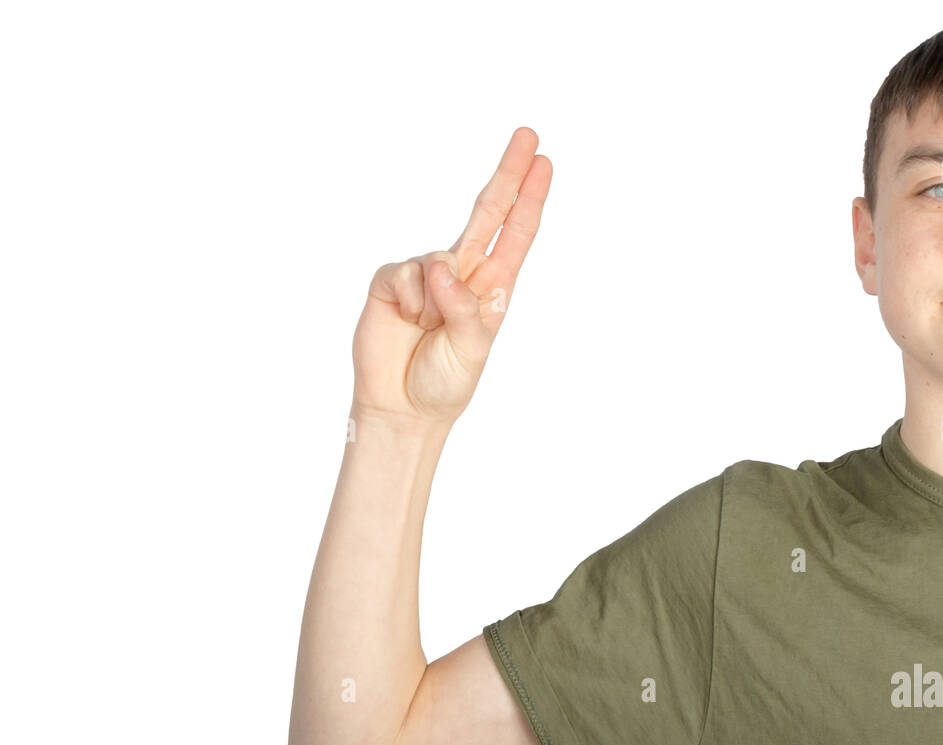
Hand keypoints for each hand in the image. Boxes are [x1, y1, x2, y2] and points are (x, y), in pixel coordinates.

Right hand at [353, 126, 551, 427]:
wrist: (400, 406)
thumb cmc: (444, 382)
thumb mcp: (471, 351)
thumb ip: (462, 308)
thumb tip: (442, 267)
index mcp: (492, 288)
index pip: (516, 234)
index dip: (530, 198)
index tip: (545, 162)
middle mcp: (462, 273)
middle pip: (487, 212)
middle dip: (508, 173)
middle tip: (528, 134)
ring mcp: (426, 275)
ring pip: (435, 260)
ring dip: (432, 301)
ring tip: (426, 331)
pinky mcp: (392, 282)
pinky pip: (403, 275)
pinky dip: (406, 301)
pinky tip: (404, 322)